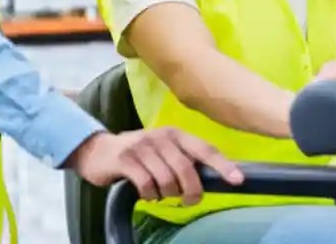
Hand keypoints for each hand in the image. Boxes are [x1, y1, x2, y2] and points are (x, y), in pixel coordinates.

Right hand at [66, 128, 243, 205]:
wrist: (98, 151)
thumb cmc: (138, 155)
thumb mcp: (163, 151)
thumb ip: (184, 160)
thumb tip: (213, 179)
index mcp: (175, 134)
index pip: (204, 149)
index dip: (222, 165)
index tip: (237, 180)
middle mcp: (161, 137)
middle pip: (187, 169)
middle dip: (192, 191)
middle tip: (189, 200)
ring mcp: (142, 147)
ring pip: (167, 180)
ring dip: (167, 194)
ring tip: (160, 193)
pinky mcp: (125, 159)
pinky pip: (147, 185)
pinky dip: (150, 194)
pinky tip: (146, 192)